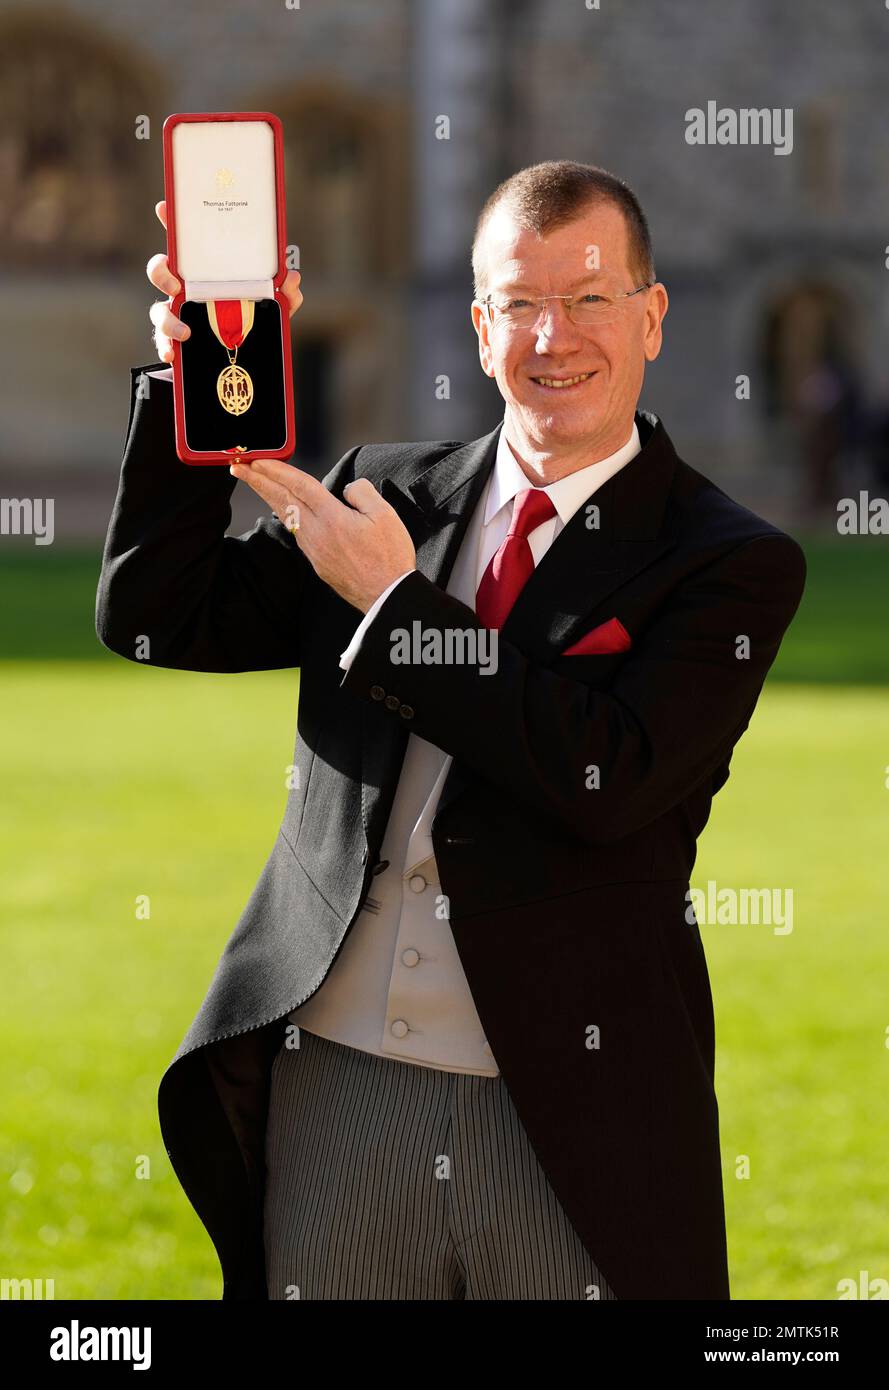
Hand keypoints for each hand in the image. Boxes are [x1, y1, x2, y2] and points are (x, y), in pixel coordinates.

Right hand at [146, 199, 303, 363]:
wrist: (241, 355)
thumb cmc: (252, 318)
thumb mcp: (271, 304)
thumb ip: (284, 292)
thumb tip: (291, 277)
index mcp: (205, 272)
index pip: (186, 243)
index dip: (172, 222)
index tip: (164, 208)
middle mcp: (186, 289)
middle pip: (160, 270)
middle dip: (161, 273)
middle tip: (175, 286)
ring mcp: (177, 313)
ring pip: (158, 311)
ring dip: (167, 320)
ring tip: (185, 333)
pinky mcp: (175, 338)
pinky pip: (163, 341)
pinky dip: (166, 348)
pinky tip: (173, 355)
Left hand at [230, 458, 416, 612]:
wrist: (386, 596)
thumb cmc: (389, 556)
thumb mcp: (385, 515)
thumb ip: (361, 492)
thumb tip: (345, 491)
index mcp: (332, 517)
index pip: (298, 485)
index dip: (276, 469)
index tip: (257, 460)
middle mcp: (316, 533)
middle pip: (281, 499)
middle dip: (258, 480)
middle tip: (238, 467)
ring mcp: (314, 549)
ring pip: (286, 515)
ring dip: (268, 496)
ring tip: (256, 483)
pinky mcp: (317, 562)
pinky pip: (296, 531)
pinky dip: (284, 514)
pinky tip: (283, 509)